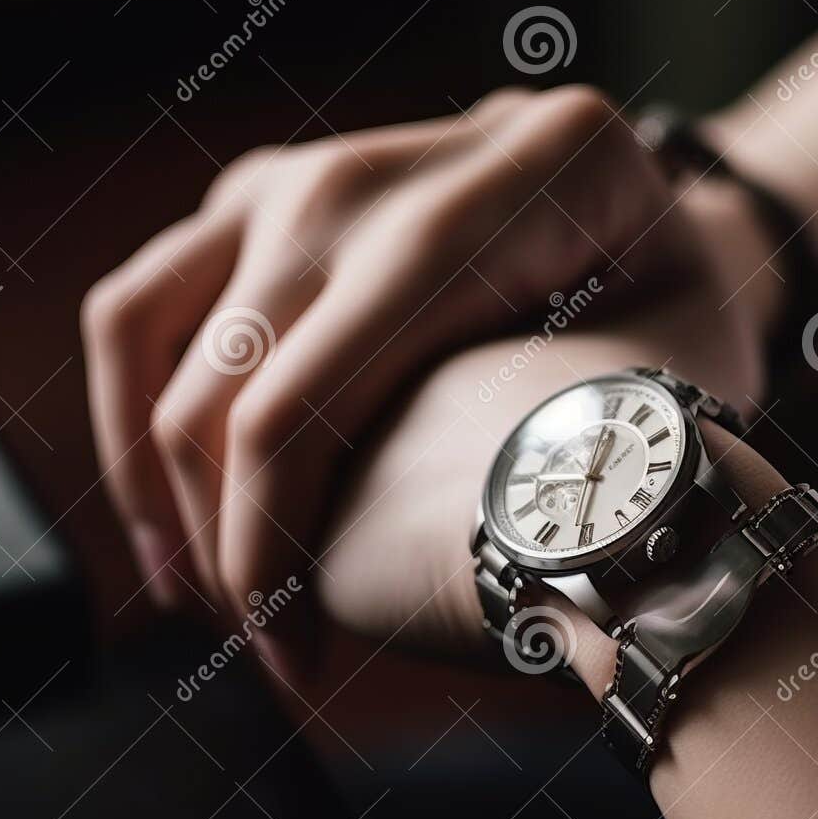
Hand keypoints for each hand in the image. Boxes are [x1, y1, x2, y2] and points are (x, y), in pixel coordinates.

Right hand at [80, 85, 756, 655]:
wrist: (652, 241)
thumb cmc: (681, 343)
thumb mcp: (675, 393)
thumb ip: (558, 455)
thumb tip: (417, 568)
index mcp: (523, 184)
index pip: (324, 389)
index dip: (276, 545)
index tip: (296, 656)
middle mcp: (393, 161)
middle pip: (233, 372)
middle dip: (226, 539)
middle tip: (267, 647)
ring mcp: (312, 165)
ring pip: (149, 329)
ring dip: (155, 483)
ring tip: (205, 598)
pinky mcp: (262, 192)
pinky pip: (143, 302)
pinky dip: (136, 416)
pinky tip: (180, 520)